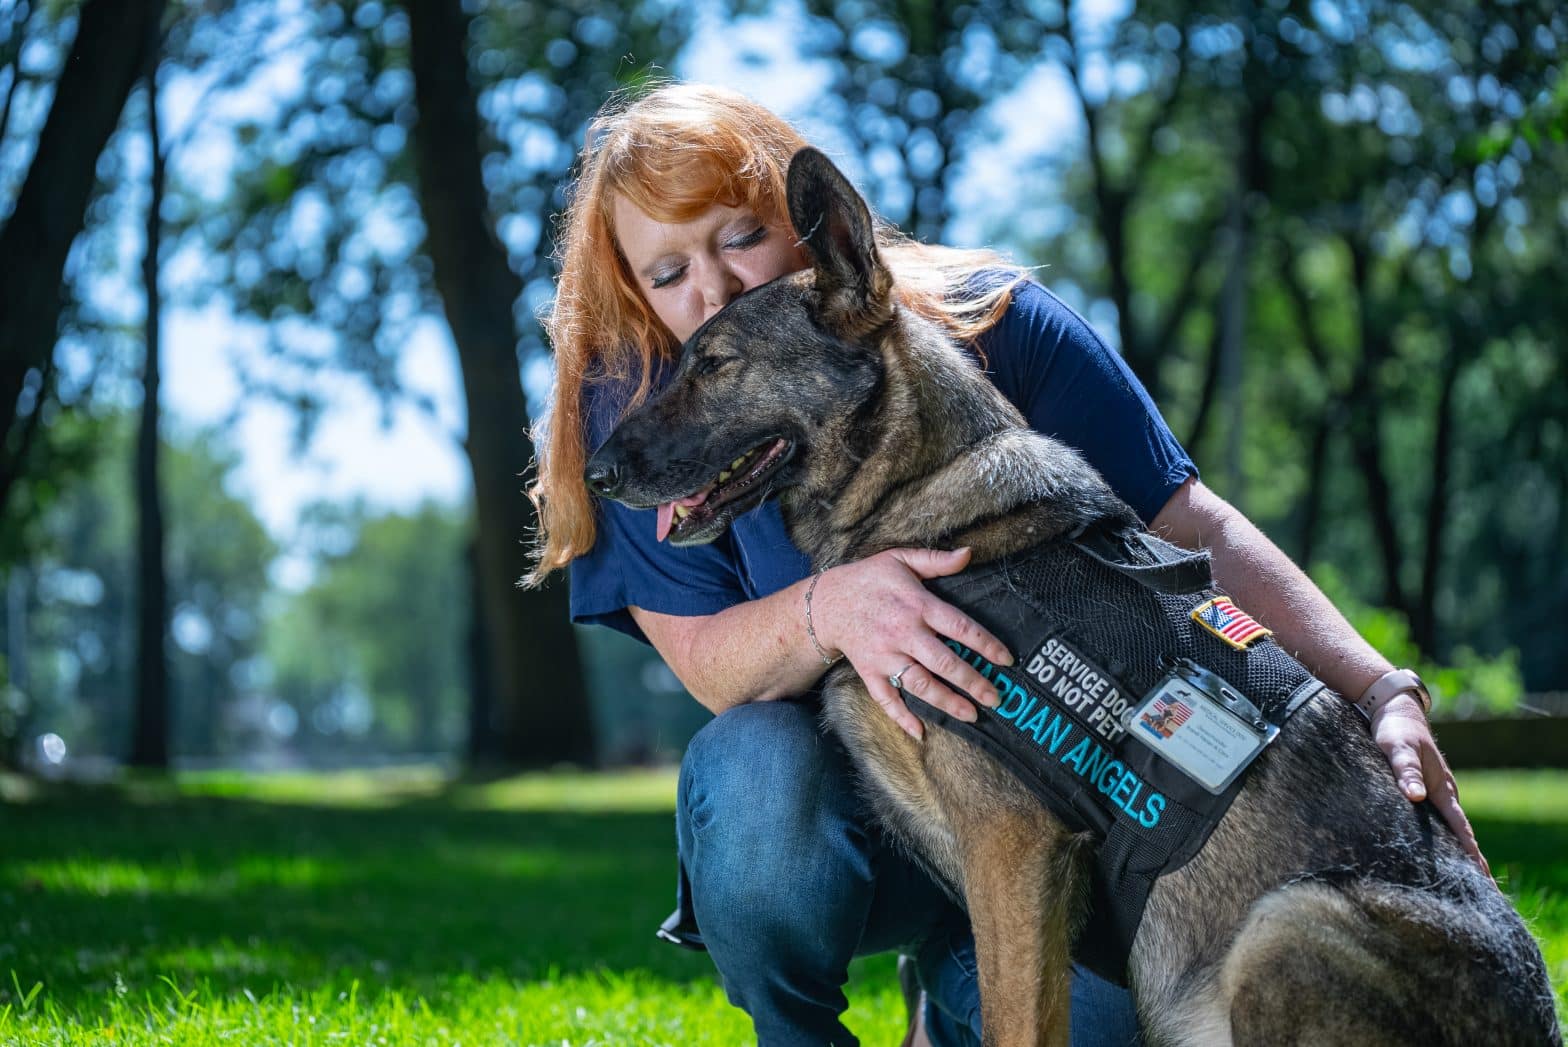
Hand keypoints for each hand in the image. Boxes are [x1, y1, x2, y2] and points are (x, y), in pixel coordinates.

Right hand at [813, 547, 1012, 740]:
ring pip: (920, 684)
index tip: (1006, 660)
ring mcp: (885, 656)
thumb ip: (936, 560)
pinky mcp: (869, 672)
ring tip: (972, 715)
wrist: (826, 602)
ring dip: (947, 702)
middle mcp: (903, 634)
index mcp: (917, 605)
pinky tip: (920, 732)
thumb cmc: (868, 579)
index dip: (986, 644)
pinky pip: (886, 699)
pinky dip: (901, 717)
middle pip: (944, 662)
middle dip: (973, 682)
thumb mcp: (901, 559)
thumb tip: (969, 553)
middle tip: (996, 698)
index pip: (959, 627)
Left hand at [1369, 694, 1489, 876]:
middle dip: (1473, 862)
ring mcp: (1433, 793)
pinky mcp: (1420, 791)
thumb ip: (1404, 771)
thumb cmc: (1395, 730)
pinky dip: (1440, 839)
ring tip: (1465, 881)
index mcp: (1442, 788)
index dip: (1471, 853)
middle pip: (1460, 834)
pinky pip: (1434, 821)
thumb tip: (1415, 797)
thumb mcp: (1396, 748)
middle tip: (1485, 892)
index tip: (1482, 877)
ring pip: (1448, 829)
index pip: (1460, 828)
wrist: (1392, 710)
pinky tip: (1436, 853)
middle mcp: (1442, 794)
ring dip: (1457, 852)